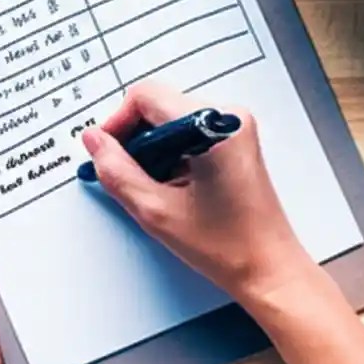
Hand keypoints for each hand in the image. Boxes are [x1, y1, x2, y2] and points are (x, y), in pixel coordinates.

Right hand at [81, 83, 316, 303]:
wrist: (269, 268)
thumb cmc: (229, 245)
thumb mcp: (156, 210)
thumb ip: (117, 171)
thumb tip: (95, 142)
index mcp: (214, 125)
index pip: (147, 96)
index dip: (117, 122)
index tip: (106, 151)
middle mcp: (229, 118)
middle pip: (159, 106)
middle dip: (135, 141)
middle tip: (126, 177)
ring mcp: (235, 129)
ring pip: (171, 121)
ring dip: (153, 151)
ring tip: (155, 189)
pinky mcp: (235, 142)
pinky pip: (189, 133)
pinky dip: (172, 156)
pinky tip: (173, 188)